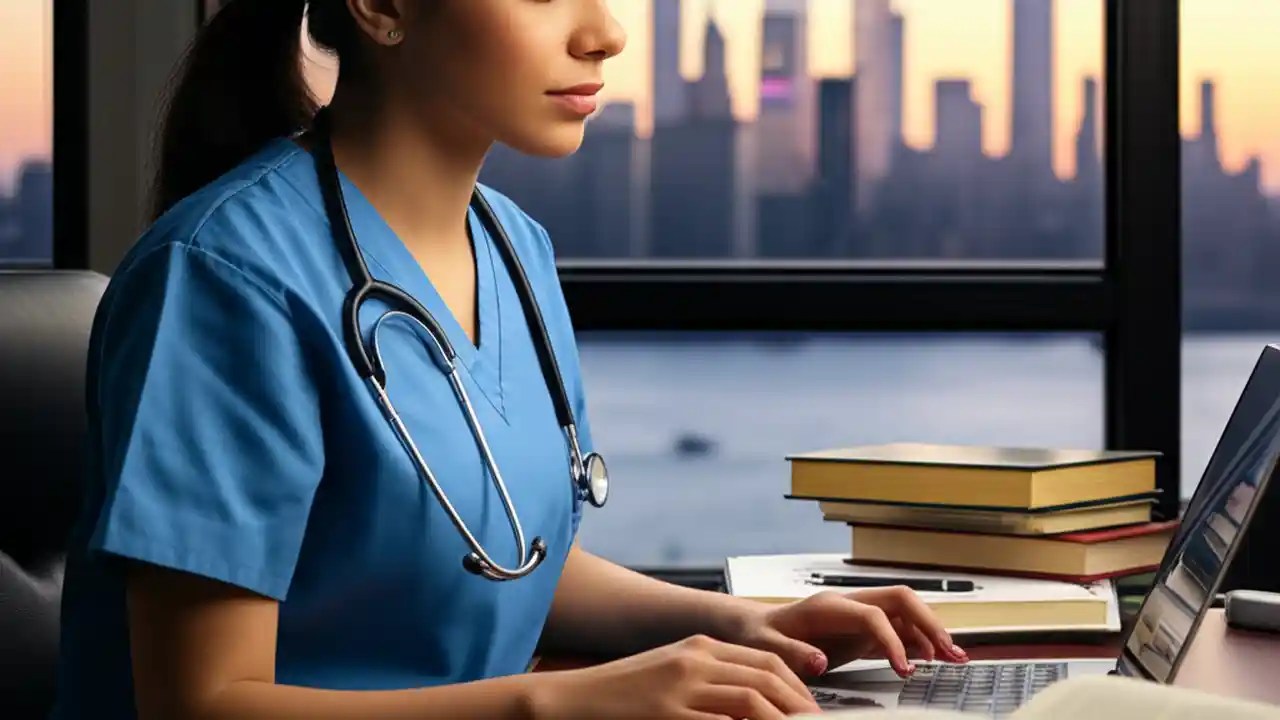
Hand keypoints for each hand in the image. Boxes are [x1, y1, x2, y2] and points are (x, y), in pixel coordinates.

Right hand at [531, 633, 822, 719]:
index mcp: (699, 647)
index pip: (766, 660)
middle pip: (767, 678)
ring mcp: (681, 689)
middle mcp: (695, 661)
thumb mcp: (673, 676)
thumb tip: (755, 704)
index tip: (812, 710)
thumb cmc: (622, 694)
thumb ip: (714, 683)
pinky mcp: (668, 716)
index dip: (797, 686)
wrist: (572, 699)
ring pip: (752, 700)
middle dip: (800, 706)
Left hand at [728, 586, 969, 677]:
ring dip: (931, 632)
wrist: (756, 626)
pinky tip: (932, 660)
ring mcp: (858, 615)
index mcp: (827, 607)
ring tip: (955, 658)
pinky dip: (919, 643)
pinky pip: (899, 630)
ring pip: (906, 613)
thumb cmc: (759, 635)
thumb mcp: (766, 646)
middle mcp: (849, 605)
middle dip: (929, 623)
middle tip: (950, 653)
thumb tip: (820, 661)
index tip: (904, 669)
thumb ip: (791, 652)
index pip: (873, 615)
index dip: (893, 640)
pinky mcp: (861, 630)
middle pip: (900, 601)